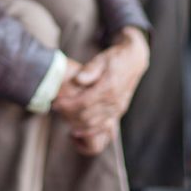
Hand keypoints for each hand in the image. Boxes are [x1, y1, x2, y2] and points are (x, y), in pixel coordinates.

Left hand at [52, 27, 148, 154]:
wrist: (134, 61)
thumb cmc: (115, 58)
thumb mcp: (102, 58)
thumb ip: (91, 69)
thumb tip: (79, 79)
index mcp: (109, 87)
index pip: (84, 102)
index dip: (68, 105)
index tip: (56, 103)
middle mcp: (114, 101)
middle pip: (87, 116)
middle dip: (68, 115)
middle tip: (56, 108)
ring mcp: (117, 109)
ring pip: (94, 125)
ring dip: (77, 124)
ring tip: (63, 118)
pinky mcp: (118, 113)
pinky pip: (103, 128)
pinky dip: (89, 132)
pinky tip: (76, 131)